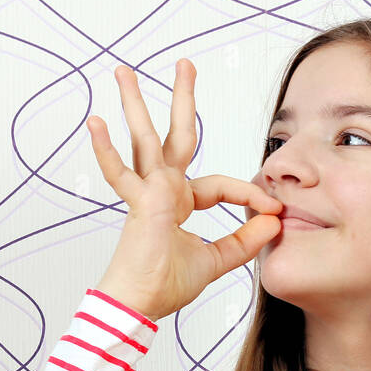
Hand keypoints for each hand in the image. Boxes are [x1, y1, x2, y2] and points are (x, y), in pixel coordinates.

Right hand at [86, 60, 282, 321]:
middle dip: (183, 102)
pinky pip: (122, 173)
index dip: (248, 196)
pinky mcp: (140, 202)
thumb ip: (243, 242)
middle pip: (177, 138)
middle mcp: (163, 191)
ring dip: (135, 104)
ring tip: (124, 70)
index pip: (220, 187)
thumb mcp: (216, 261)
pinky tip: (95, 122)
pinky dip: (106, 150)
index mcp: (179, 203)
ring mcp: (148, 192)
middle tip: (185, 65)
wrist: (140, 305)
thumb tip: (275, 223)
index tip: (275, 209)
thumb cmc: (166, 286)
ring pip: (145, 139)